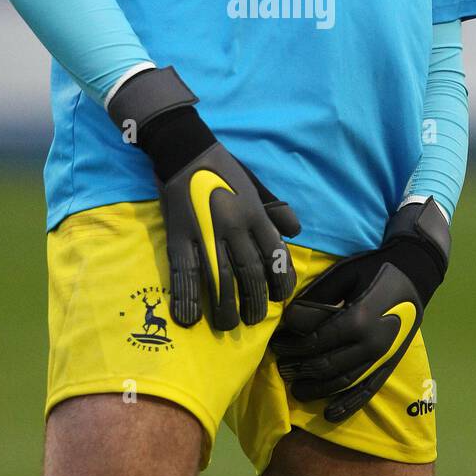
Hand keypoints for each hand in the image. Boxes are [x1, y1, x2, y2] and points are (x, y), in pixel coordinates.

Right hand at [108, 67, 299, 329]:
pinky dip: (186, 298)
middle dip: (253, 302)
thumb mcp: (256, 185)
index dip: (280, 281)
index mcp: (255, 214)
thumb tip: (296, 231)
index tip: (279, 299)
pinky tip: (188, 319)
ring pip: (220, 279)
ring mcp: (206, 234)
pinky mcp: (179, 236)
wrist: (185, 150)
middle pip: (249, 273)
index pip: (274, 255)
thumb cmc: (224, 168)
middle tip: (252, 320)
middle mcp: (235, 227)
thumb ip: (274, 210)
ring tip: (227, 325)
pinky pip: (184, 273)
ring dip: (224, 307)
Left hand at [269, 198, 449, 421]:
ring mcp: (381, 358)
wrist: (414, 275)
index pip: (315, 340)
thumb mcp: (344, 273)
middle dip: (299, 367)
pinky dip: (348, 405)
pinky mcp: (389, 365)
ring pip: (342, 383)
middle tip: (281, 366)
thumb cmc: (375, 269)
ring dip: (316, 389)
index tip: (276, 342)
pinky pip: (367, 391)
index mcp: (358, 319)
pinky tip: (330, 414)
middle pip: (325, 364)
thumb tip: (291, 318)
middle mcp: (371, 344)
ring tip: (296, 389)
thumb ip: (318, 296)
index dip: (291, 344)